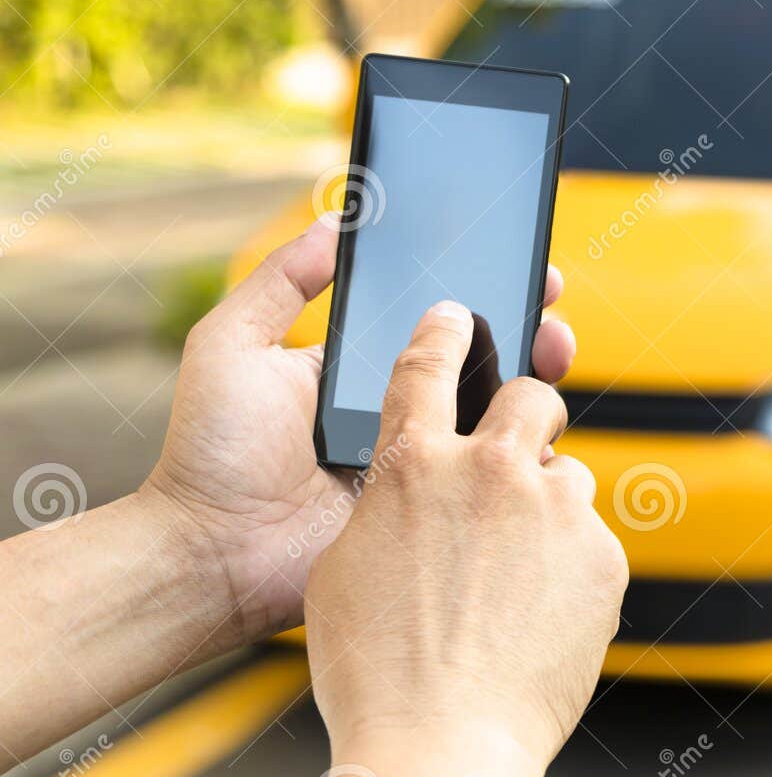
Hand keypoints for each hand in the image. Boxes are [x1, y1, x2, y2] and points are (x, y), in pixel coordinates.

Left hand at [143, 212, 577, 644]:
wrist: (215, 556)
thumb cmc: (214, 453)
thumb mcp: (233, 346)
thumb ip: (279, 281)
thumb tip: (333, 220)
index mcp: (363, 371)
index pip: (435, 324)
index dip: (479, 290)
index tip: (512, 261)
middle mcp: (402, 412)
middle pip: (484, 363)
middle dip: (526, 326)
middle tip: (547, 302)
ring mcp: (424, 464)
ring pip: (500, 416)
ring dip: (538, 377)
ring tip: (552, 349)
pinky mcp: (437, 512)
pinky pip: (491, 478)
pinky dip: (525, 450)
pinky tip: (541, 422)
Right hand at [305, 301, 626, 776]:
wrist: (442, 745)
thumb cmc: (374, 671)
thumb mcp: (345, 569)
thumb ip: (389, 507)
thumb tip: (416, 491)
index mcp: (412, 466)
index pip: (429, 364)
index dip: (444, 331)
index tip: (458, 315)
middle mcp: (491, 471)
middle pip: (532, 393)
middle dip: (527, 409)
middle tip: (515, 446)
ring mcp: (556, 511)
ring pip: (567, 475)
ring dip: (546, 507)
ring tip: (515, 578)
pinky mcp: (605, 558)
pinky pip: (590, 543)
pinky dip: (570, 568)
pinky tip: (540, 618)